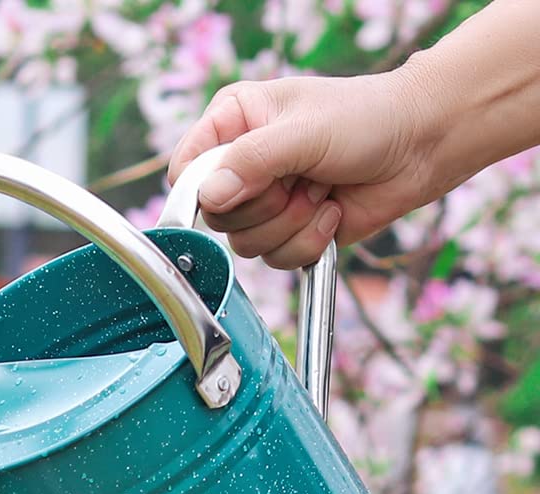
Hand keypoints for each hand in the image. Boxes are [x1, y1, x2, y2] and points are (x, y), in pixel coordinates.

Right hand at [167, 68, 444, 267]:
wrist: (422, 144)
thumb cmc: (368, 118)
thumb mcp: (303, 131)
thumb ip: (251, 161)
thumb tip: (209, 199)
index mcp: (233, 124)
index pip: (185, 171)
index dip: (203, 191)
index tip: (235, 190)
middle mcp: (242, 166)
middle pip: (216, 218)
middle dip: (265, 207)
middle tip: (300, 179)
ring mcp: (265, 203)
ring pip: (246, 245)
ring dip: (292, 223)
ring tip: (322, 191)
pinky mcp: (288, 232)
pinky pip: (276, 260)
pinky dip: (309, 241)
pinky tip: (332, 210)